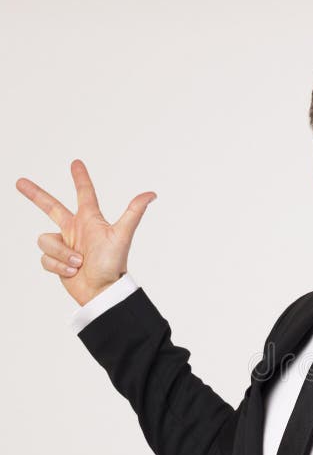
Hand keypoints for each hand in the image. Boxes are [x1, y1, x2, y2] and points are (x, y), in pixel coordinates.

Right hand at [17, 159, 156, 305]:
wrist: (102, 291)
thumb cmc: (113, 264)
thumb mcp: (122, 235)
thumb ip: (134, 212)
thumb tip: (152, 193)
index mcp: (90, 220)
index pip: (84, 194)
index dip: (80, 178)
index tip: (76, 163)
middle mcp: (75, 230)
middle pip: (51, 207)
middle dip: (36, 195)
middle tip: (20, 182)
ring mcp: (64, 245)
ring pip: (46, 240)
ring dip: (62, 253)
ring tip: (79, 262)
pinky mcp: (56, 260)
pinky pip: (45, 258)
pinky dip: (58, 266)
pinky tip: (73, 271)